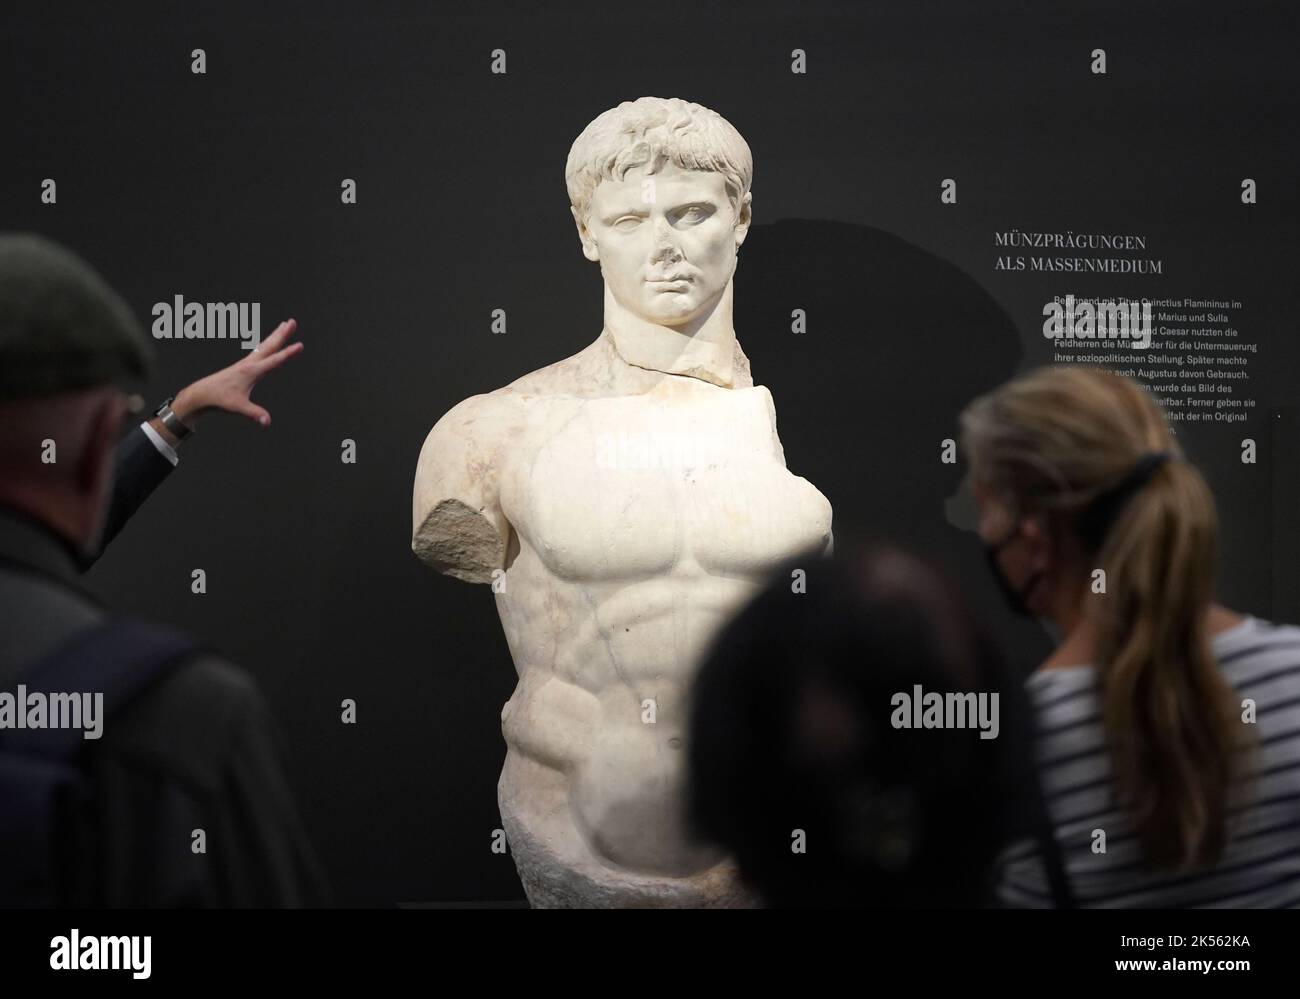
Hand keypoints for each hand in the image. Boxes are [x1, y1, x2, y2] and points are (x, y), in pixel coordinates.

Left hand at [171, 319, 303, 429]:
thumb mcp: (238, 408)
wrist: (203, 393)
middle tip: (292, 322)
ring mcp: (246, 363)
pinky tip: (270, 343)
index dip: (288, 354)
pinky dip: (268, 344)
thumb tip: (267, 422)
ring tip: (285, 325)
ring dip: (276, 335)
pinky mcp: (244, 366)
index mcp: (251, 371)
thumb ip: (255, 413)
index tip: (300, 345)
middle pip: (270, 346)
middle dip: (282, 334)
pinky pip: (260, 351)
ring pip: (265, 346)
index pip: (274, 361)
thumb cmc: (220, 399)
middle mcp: (250, 363)